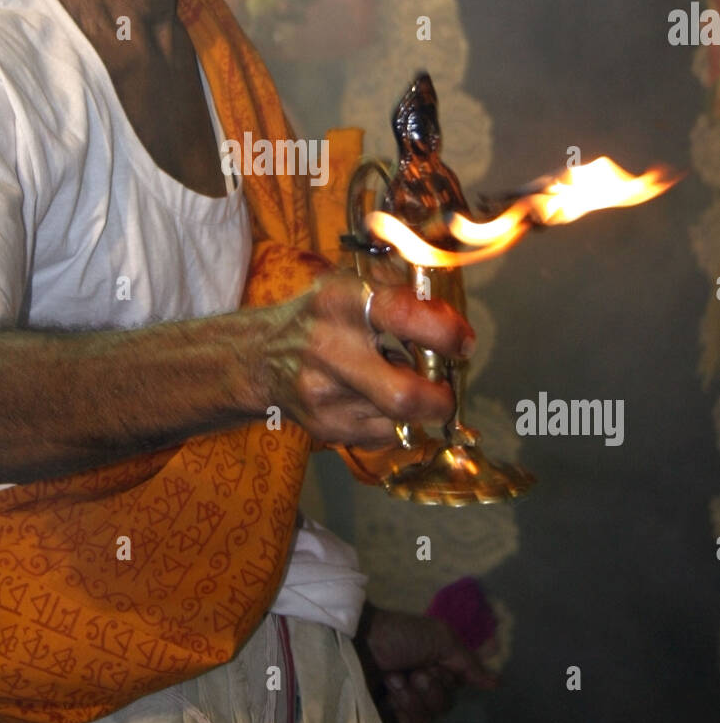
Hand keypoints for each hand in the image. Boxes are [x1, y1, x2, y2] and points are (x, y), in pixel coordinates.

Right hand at [255, 272, 474, 450]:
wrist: (260, 357)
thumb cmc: (323, 317)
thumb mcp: (355, 287)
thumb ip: (405, 297)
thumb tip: (454, 323)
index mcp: (341, 301)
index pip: (405, 315)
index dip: (446, 332)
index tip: (461, 342)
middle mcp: (328, 348)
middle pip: (404, 394)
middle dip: (439, 398)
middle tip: (444, 388)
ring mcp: (323, 394)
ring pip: (399, 419)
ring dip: (416, 407)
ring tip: (401, 385)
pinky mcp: (325, 427)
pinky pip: (384, 435)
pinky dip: (394, 421)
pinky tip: (377, 402)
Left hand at [355, 604, 498, 722]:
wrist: (357, 641)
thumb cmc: (398, 635)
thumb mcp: (439, 638)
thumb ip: (467, 663)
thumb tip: (497, 684)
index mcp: (433, 669)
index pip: (454, 691)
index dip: (446, 680)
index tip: (433, 664)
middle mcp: (420, 689)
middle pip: (442, 708)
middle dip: (428, 689)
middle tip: (411, 671)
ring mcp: (401, 706)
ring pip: (425, 721)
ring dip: (410, 698)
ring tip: (392, 680)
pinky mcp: (383, 721)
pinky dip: (400, 716)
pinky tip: (388, 700)